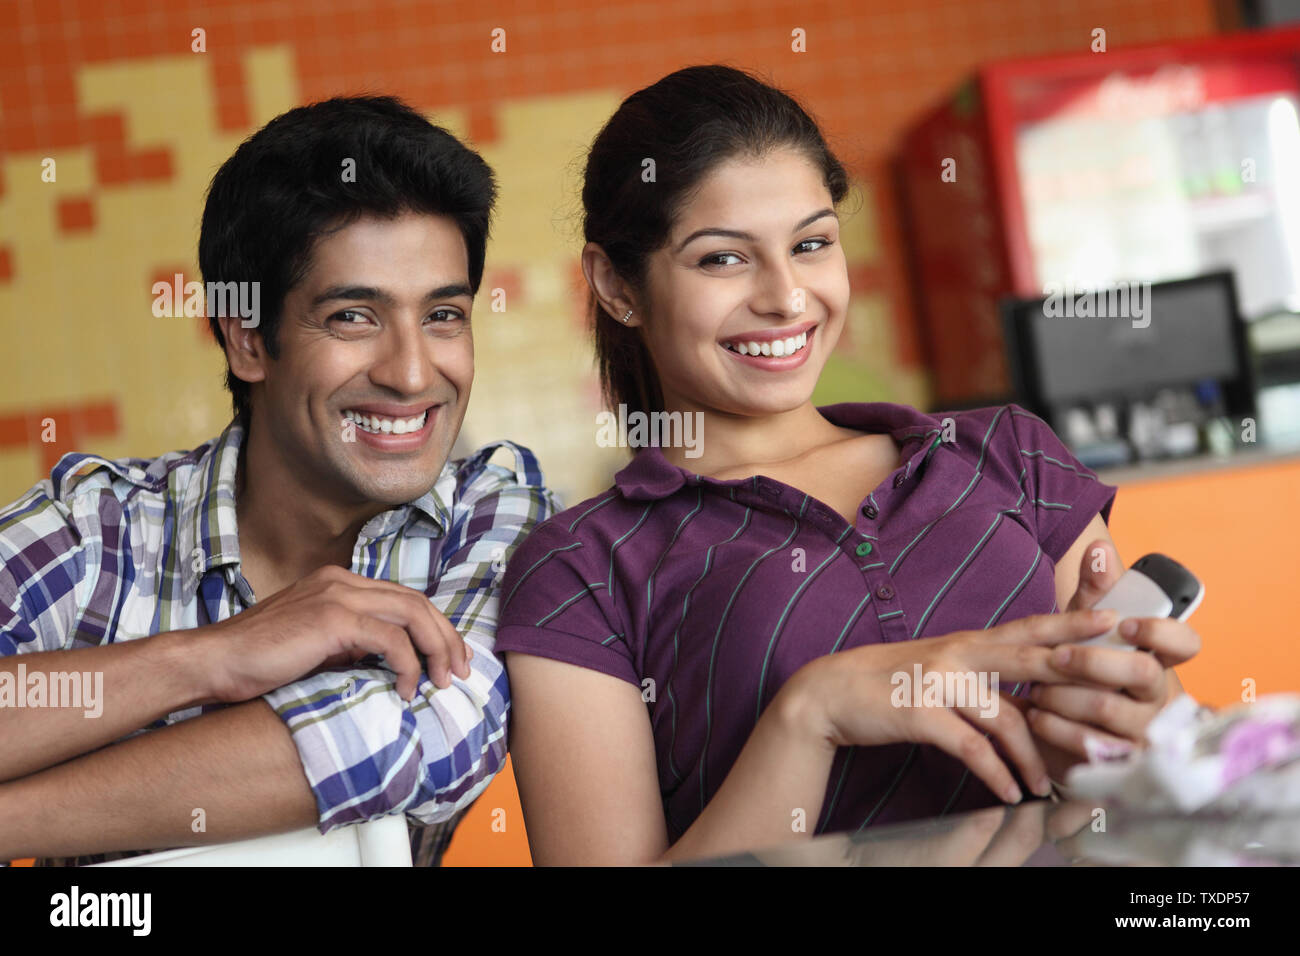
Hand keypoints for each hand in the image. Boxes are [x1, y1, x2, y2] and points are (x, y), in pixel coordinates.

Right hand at [200, 565, 470, 702]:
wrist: (213, 662)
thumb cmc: (258, 662)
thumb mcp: (315, 645)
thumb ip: (351, 642)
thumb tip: (391, 661)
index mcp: (339, 582)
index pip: (404, 598)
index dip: (434, 627)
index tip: (450, 658)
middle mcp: (342, 580)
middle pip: (417, 602)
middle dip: (446, 637)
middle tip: (460, 671)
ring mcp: (337, 594)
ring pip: (412, 614)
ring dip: (436, 649)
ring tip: (442, 682)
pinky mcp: (333, 618)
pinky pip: (391, 639)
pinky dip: (408, 664)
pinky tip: (406, 688)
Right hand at [783, 608, 1118, 806]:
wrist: (830, 692)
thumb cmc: (887, 682)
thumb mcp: (937, 665)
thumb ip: (977, 671)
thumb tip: (1019, 691)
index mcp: (965, 642)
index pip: (1027, 628)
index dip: (1069, 622)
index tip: (1110, 618)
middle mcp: (957, 654)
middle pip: (1027, 659)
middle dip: (1075, 669)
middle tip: (1116, 685)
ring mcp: (938, 681)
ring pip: (1003, 717)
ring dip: (1031, 757)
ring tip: (1046, 785)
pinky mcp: (920, 713)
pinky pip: (970, 747)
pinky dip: (994, 773)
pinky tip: (1008, 791)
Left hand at [1024, 539, 1200, 770]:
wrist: (1067, 727)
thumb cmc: (1083, 665)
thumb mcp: (1088, 627)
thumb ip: (1096, 589)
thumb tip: (1098, 549)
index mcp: (1159, 660)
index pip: (1185, 642)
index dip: (1160, 631)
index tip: (1126, 623)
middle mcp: (1160, 697)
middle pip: (1139, 672)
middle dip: (1092, 659)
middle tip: (1055, 656)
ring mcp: (1144, 733)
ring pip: (1105, 708)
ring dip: (1062, 694)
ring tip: (1036, 687)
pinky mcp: (1119, 763)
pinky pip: (1088, 746)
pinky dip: (1054, 727)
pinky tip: (1035, 715)